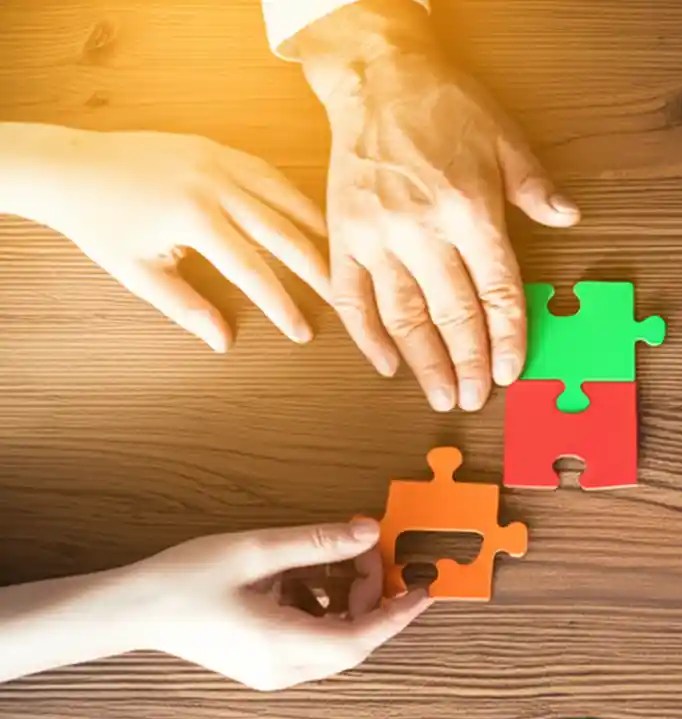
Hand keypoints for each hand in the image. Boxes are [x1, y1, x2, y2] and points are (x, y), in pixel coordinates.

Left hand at [11, 125, 330, 350]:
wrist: (70, 166)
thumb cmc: (99, 222)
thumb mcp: (139, 272)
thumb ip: (185, 308)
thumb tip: (223, 341)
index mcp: (192, 217)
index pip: (253, 270)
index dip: (282, 304)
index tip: (303, 330)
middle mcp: (213, 183)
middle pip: (283, 231)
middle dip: (317, 267)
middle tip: (344, 294)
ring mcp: (217, 159)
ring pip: (284, 194)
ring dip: (315, 225)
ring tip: (340, 252)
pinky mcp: (216, 147)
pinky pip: (267, 172)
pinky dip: (291, 195)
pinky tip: (308, 215)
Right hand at [127, 519, 429, 690]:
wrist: (132, 607)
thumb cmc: (186, 580)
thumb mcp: (257, 549)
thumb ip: (318, 542)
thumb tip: (370, 532)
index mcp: (283, 646)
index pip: (361, 638)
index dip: (398, 614)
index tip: (425, 589)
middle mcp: (283, 668)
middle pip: (351, 639)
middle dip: (372, 596)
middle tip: (372, 553)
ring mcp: (273, 670)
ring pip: (333, 638)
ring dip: (346, 599)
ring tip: (338, 557)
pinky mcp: (264, 661)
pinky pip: (311, 637)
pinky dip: (320, 606)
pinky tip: (303, 575)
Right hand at [296, 3, 578, 411]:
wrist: (378, 81)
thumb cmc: (445, 108)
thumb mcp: (505, 141)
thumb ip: (536, 188)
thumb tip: (569, 219)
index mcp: (470, 210)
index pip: (496, 291)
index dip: (507, 337)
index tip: (511, 370)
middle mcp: (422, 230)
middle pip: (453, 314)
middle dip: (468, 362)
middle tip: (475, 398)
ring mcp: (377, 236)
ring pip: (403, 316)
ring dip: (424, 363)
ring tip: (441, 395)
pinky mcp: (343, 236)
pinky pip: (352, 298)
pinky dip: (368, 337)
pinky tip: (387, 365)